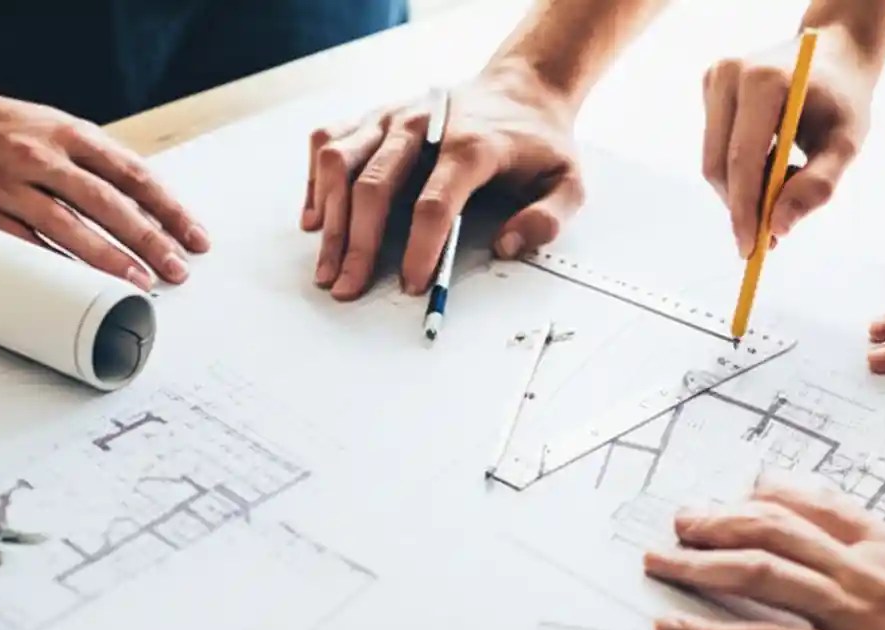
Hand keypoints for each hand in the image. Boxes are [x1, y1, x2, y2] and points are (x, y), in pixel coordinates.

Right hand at [0, 85, 208, 290]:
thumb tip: (154, 214)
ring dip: (106, 258)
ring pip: (64, 225)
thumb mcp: (59, 130)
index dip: (169, 209)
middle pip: (106, 202)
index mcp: (70, 133)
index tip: (196, 239)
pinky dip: (51, 266)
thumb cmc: (8, 131)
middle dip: (148, 240)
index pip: (133, 174)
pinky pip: (18, 244)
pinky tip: (77, 286)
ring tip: (139, 283)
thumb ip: (102, 167)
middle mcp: (39, 155)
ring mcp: (4, 182)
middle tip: (176, 270)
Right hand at [301, 63, 582, 299]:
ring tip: (325, 261)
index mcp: (471, 145)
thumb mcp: (569, 181)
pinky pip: (329, 141)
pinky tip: (315, 218)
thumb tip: (509, 246)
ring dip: (327, 216)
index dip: (420, 248)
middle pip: (374, 184)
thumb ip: (548, 218)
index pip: (434, 202)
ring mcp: (393, 117)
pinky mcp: (374, 116)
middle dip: (356, 244)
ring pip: (341, 160)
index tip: (412, 283)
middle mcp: (423, 125)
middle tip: (347, 285)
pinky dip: (315, 180)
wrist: (522, 89)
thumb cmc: (537, 140)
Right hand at [703, 27, 875, 257]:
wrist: (833, 55)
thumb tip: (778, 227)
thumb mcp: (846, 143)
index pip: (742, 159)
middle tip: (775, 232)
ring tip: (787, 177)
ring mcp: (714, 80)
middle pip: (720, 166)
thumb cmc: (843, 100)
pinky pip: (716, 150)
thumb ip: (817, 186)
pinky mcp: (709, 90)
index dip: (744, 209)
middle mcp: (729, 75)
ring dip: (746, 188)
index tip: (750, 250)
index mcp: (764, 81)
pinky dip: (742, 170)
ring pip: (714, 163)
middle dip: (744, 206)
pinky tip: (773, 158)